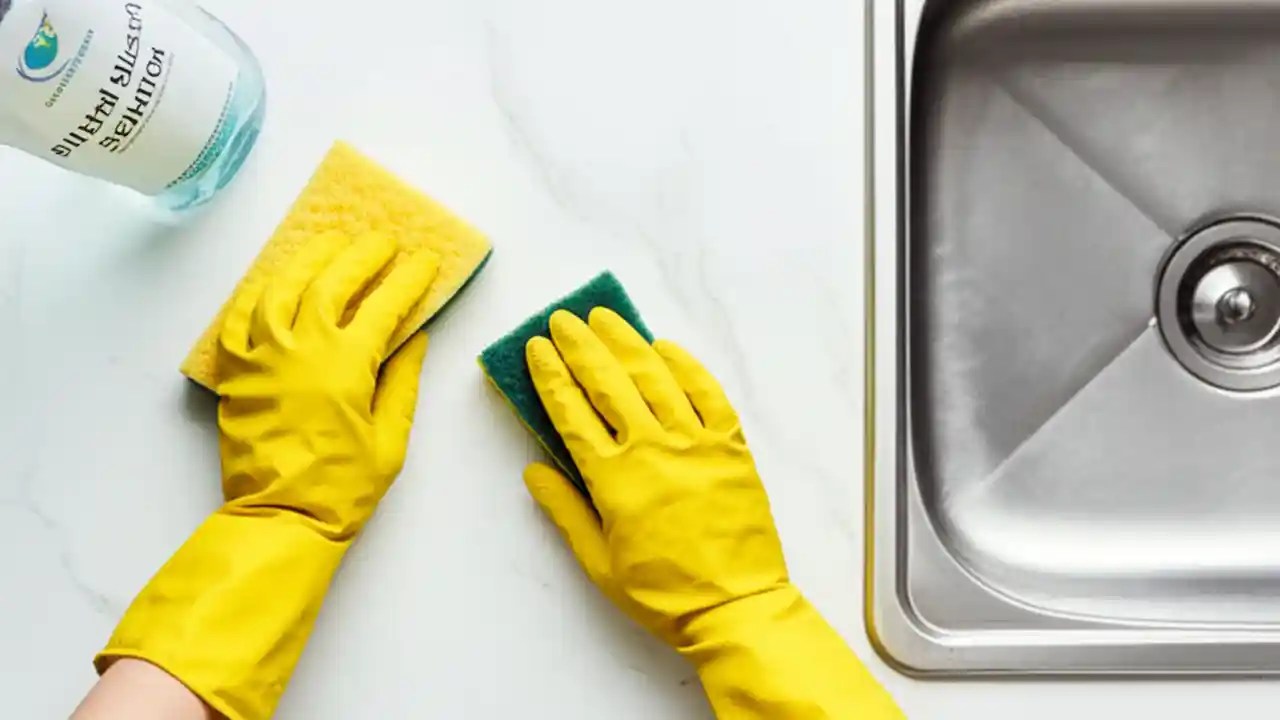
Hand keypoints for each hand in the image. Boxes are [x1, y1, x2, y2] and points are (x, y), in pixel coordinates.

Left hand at [216, 230, 436, 536]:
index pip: (384, 305)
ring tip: (329, 243)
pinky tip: (274, 282)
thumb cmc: (343, 486)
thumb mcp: (391, 439)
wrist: (281, 517)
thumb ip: (402, 383)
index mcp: (347, 365)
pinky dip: (256, 293)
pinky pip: (238, 318)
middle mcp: (301, 348)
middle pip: (332, 281)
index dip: (408, 279)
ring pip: (281, 287)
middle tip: (382, 241)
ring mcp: (261, 355)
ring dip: (308, 259)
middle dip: (362, 254)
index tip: (424, 260)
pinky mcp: (233, 371)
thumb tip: (415, 339)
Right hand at [522, 308, 787, 646]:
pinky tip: (665, 347)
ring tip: (605, 317)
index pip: (572, 411)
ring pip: (655, 376)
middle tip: (564, 319)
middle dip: (581, 345)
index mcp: (613, 478)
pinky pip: (708, 393)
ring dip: (626, 342)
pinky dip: (686, 365)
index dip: (551, 375)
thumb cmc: (661, 593)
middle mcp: (652, 448)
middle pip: (608, 382)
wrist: (734, 606)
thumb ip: (565, 511)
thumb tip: (534, 470)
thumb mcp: (598, 563)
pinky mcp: (732, 446)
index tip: (537, 347)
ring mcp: (696, 442)